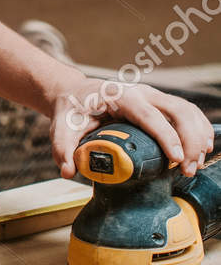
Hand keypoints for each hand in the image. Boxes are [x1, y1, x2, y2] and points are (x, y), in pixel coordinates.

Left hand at [50, 75, 214, 181]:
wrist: (76, 94)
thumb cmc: (72, 110)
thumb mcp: (61, 127)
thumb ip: (62, 148)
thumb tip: (68, 171)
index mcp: (120, 96)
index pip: (149, 114)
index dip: (166, 135)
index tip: (177, 158)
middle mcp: (142, 93)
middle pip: (177, 110)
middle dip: (189, 140)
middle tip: (187, 169)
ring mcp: (154, 97)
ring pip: (187, 110)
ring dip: (198, 136)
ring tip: (196, 164)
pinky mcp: (160, 104)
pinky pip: (187, 112)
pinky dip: (199, 129)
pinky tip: (203, 148)